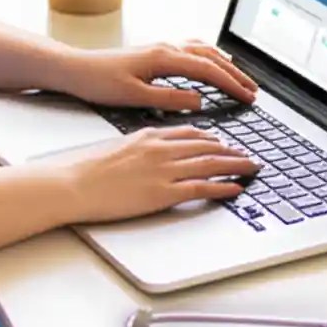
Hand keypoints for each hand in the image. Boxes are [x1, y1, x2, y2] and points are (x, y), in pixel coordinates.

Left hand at [54, 41, 257, 110]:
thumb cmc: (98, 83)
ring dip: (225, 64)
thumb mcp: (134, 97)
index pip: (208, 70)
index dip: (231, 84)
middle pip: (211, 58)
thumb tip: (199, 100)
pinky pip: (191, 49)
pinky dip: (208, 56)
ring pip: (203, 51)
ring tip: (241, 77)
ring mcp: (161, 48)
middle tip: (254, 91)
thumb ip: (168, 99)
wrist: (74, 68)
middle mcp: (165, 48)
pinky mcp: (154, 52)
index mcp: (163, 58)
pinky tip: (211, 61)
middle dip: (235, 74)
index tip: (248, 98)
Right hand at [57, 126, 260, 222]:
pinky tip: (236, 188)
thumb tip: (150, 153)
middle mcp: (161, 149)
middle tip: (247, 154)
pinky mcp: (163, 193)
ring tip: (252, 168)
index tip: (223, 142)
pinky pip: (202, 188)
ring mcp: (164, 170)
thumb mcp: (118, 147)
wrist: (74, 183)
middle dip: (231, 150)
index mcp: (150, 136)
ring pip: (211, 164)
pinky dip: (223, 187)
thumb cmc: (88, 169)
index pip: (190, 132)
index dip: (212, 138)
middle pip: (207, 146)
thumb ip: (139, 147)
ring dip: (236, 165)